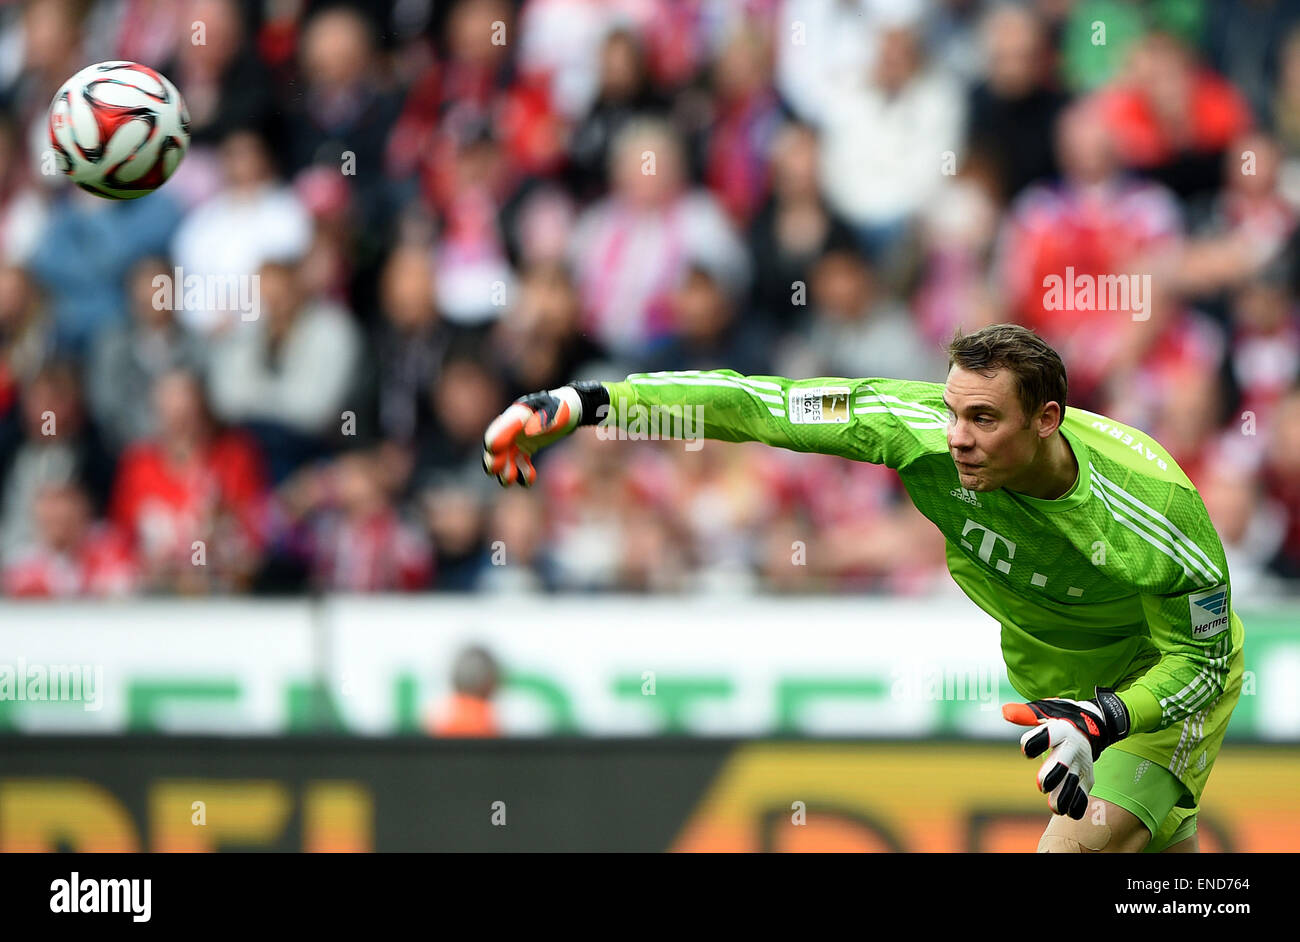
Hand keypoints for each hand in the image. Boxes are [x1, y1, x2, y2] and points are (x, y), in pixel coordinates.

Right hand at [482, 385, 587, 486]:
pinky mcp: (524, 450)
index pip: (502, 426)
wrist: (567, 412)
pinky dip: (522, 474)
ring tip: (511, 480)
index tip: (493, 448)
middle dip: (492, 459)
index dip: (496, 436)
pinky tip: (529, 480)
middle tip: (494, 469)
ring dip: (505, 471)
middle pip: (497, 446)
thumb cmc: (560, 408)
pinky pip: (519, 464)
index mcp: (517, 414)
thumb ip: (544, 418)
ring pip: (505, 459)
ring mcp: (517, 440)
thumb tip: (529, 430)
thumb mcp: (555, 410)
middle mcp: (512, 428)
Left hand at [1002, 688, 1129, 818]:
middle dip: (1053, 775)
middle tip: (1041, 786)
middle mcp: (1074, 748)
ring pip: (1074, 782)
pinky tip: (1069, 812)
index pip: (1050, 735)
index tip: (1026, 751)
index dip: (1036, 742)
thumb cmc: (1059, 719)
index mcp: (1062, 730)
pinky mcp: (1087, 777)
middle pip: (1064, 762)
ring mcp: (1081, 764)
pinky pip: (1084, 793)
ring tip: (1055, 808)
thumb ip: (1025, 714)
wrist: (1090, 725)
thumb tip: (1005, 712)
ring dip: (1065, 796)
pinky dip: (1078, 804)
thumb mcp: (1044, 712)